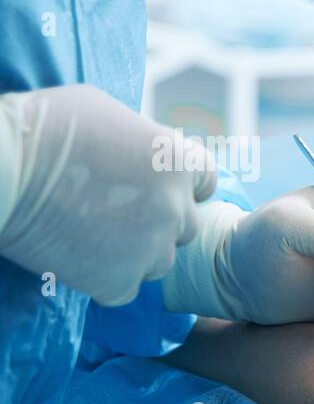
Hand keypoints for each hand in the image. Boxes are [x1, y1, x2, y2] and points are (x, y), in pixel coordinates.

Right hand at [0, 85, 215, 305]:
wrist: (3, 170)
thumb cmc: (47, 127)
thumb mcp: (112, 115)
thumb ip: (145, 142)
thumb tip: (147, 156)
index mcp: (180, 163)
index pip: (204, 183)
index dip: (178, 187)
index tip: (151, 188)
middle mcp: (177, 209)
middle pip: (184, 226)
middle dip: (157, 221)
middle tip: (114, 213)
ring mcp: (151, 249)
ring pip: (159, 261)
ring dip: (135, 253)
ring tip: (91, 234)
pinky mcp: (119, 282)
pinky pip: (124, 288)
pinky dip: (104, 278)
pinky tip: (76, 255)